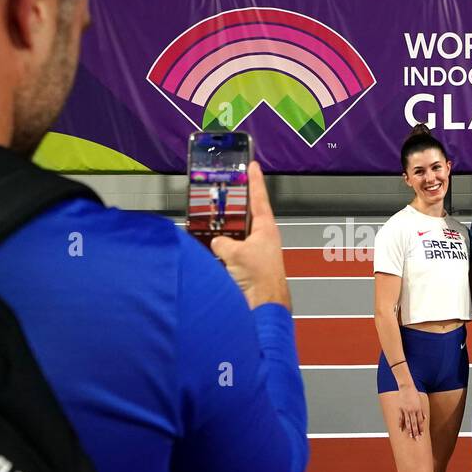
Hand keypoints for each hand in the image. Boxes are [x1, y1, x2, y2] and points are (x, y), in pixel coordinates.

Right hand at [210, 161, 290, 310]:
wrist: (263, 305)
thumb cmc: (259, 277)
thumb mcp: (235, 253)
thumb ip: (222, 242)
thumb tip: (215, 243)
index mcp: (265, 228)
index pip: (259, 198)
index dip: (255, 180)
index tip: (253, 165)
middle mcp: (261, 238)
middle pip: (244, 215)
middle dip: (231, 205)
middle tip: (220, 193)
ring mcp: (254, 252)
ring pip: (234, 234)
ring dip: (222, 230)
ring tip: (206, 221)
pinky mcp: (245, 266)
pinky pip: (229, 251)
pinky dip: (218, 249)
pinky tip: (206, 248)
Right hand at [397, 382, 424, 439]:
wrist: (407, 387)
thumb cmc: (414, 393)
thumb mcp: (420, 401)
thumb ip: (421, 411)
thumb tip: (424, 417)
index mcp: (419, 409)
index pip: (420, 421)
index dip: (421, 428)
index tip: (422, 434)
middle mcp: (413, 411)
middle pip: (415, 423)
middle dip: (416, 432)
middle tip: (417, 439)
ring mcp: (407, 410)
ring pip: (408, 422)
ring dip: (410, 430)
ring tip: (410, 436)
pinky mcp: (401, 409)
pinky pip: (401, 418)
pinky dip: (401, 424)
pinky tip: (400, 430)